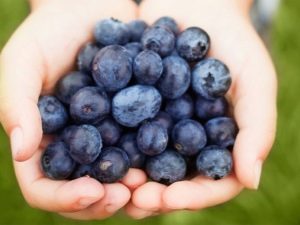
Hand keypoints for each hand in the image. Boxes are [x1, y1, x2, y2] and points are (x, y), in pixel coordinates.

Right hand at [0, 0, 146, 219]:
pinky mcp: (133, 122)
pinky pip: (144, 148)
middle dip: (107, 200)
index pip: (44, 187)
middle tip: (130, 195)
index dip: (65, 198)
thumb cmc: (48, 33)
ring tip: (152, 185)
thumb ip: (17, 105)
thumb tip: (22, 151)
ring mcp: (107, 138)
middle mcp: (76, 147)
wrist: (89, 10)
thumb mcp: (24, 62)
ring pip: (119, 177)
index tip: (93, 191)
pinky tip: (170, 157)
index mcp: (45, 142)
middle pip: (86, 191)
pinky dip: (156, 159)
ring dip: (136, 189)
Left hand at [126, 0, 276, 218]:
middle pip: (172, 181)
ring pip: (142, 162)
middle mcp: (186, 142)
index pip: (209, 183)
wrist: (197, 5)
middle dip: (153, 194)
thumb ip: (257, 128)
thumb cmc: (234, 43)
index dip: (192, 196)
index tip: (169, 197)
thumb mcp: (255, 81)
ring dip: (127, 176)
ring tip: (111, 181)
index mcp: (218, 144)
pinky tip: (94, 148)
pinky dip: (108, 142)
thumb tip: (251, 180)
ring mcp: (158, 125)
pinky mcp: (134, 107)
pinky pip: (120, 130)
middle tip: (133, 198)